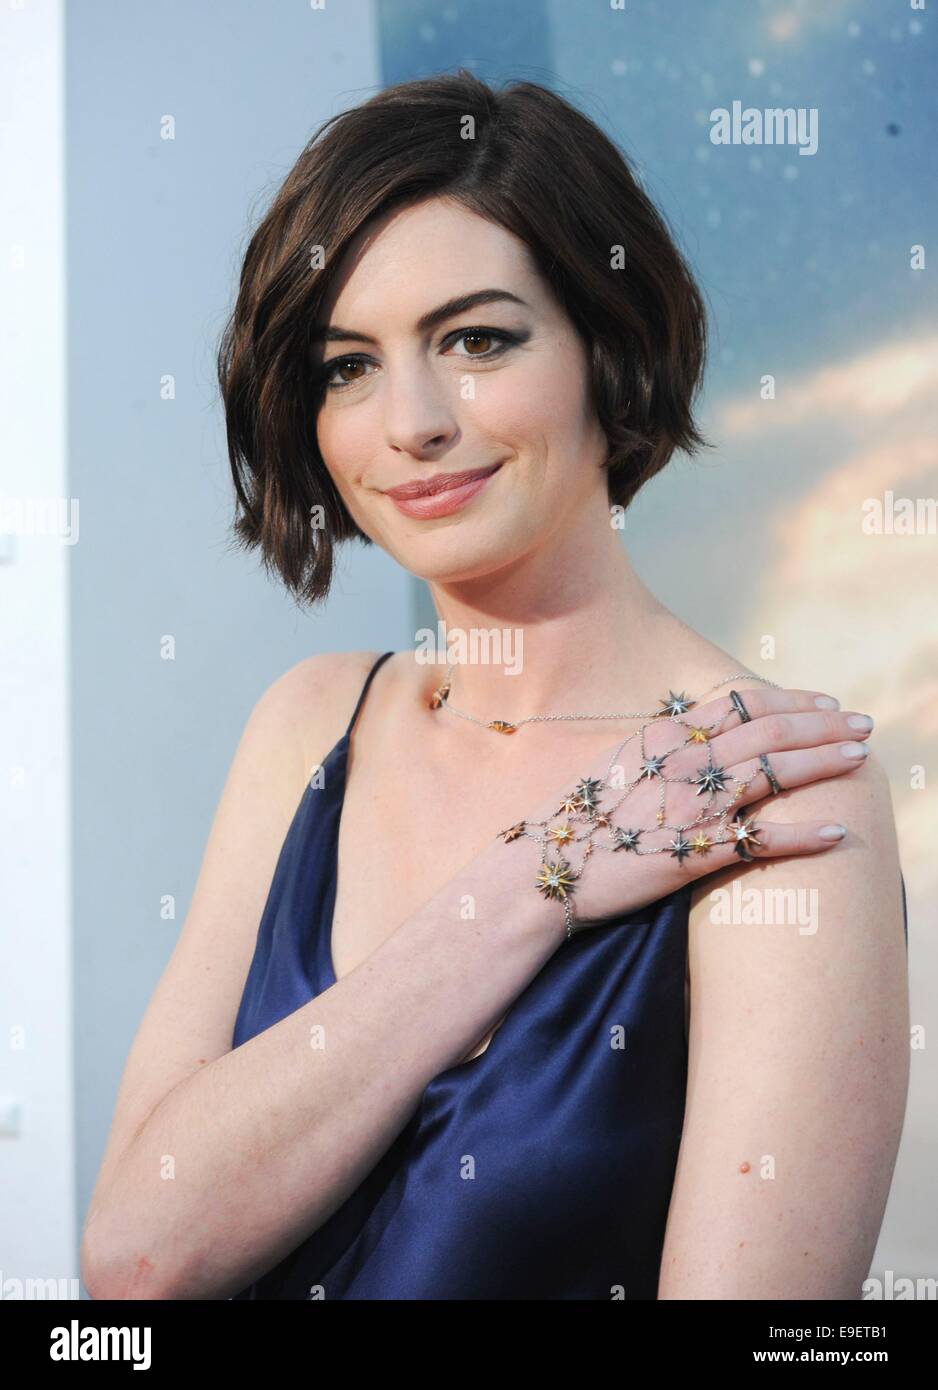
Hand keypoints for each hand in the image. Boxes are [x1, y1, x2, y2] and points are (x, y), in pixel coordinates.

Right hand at [499, 685, 872, 931]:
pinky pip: (762, 840)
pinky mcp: (694, 854)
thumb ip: (661, 750)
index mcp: (662, 738)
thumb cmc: (574, 824)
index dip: (790, 701)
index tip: (824, 705)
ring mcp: (688, 807)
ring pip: (773, 773)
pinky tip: (838, 832)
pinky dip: (804, 836)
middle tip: (862, 725)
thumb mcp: (616, 768)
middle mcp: (680, 764)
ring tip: (861, 758)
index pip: (741, 704)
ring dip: (824, 762)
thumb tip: (697, 737)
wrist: (539, 873)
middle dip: (822, 725)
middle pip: (768, 731)